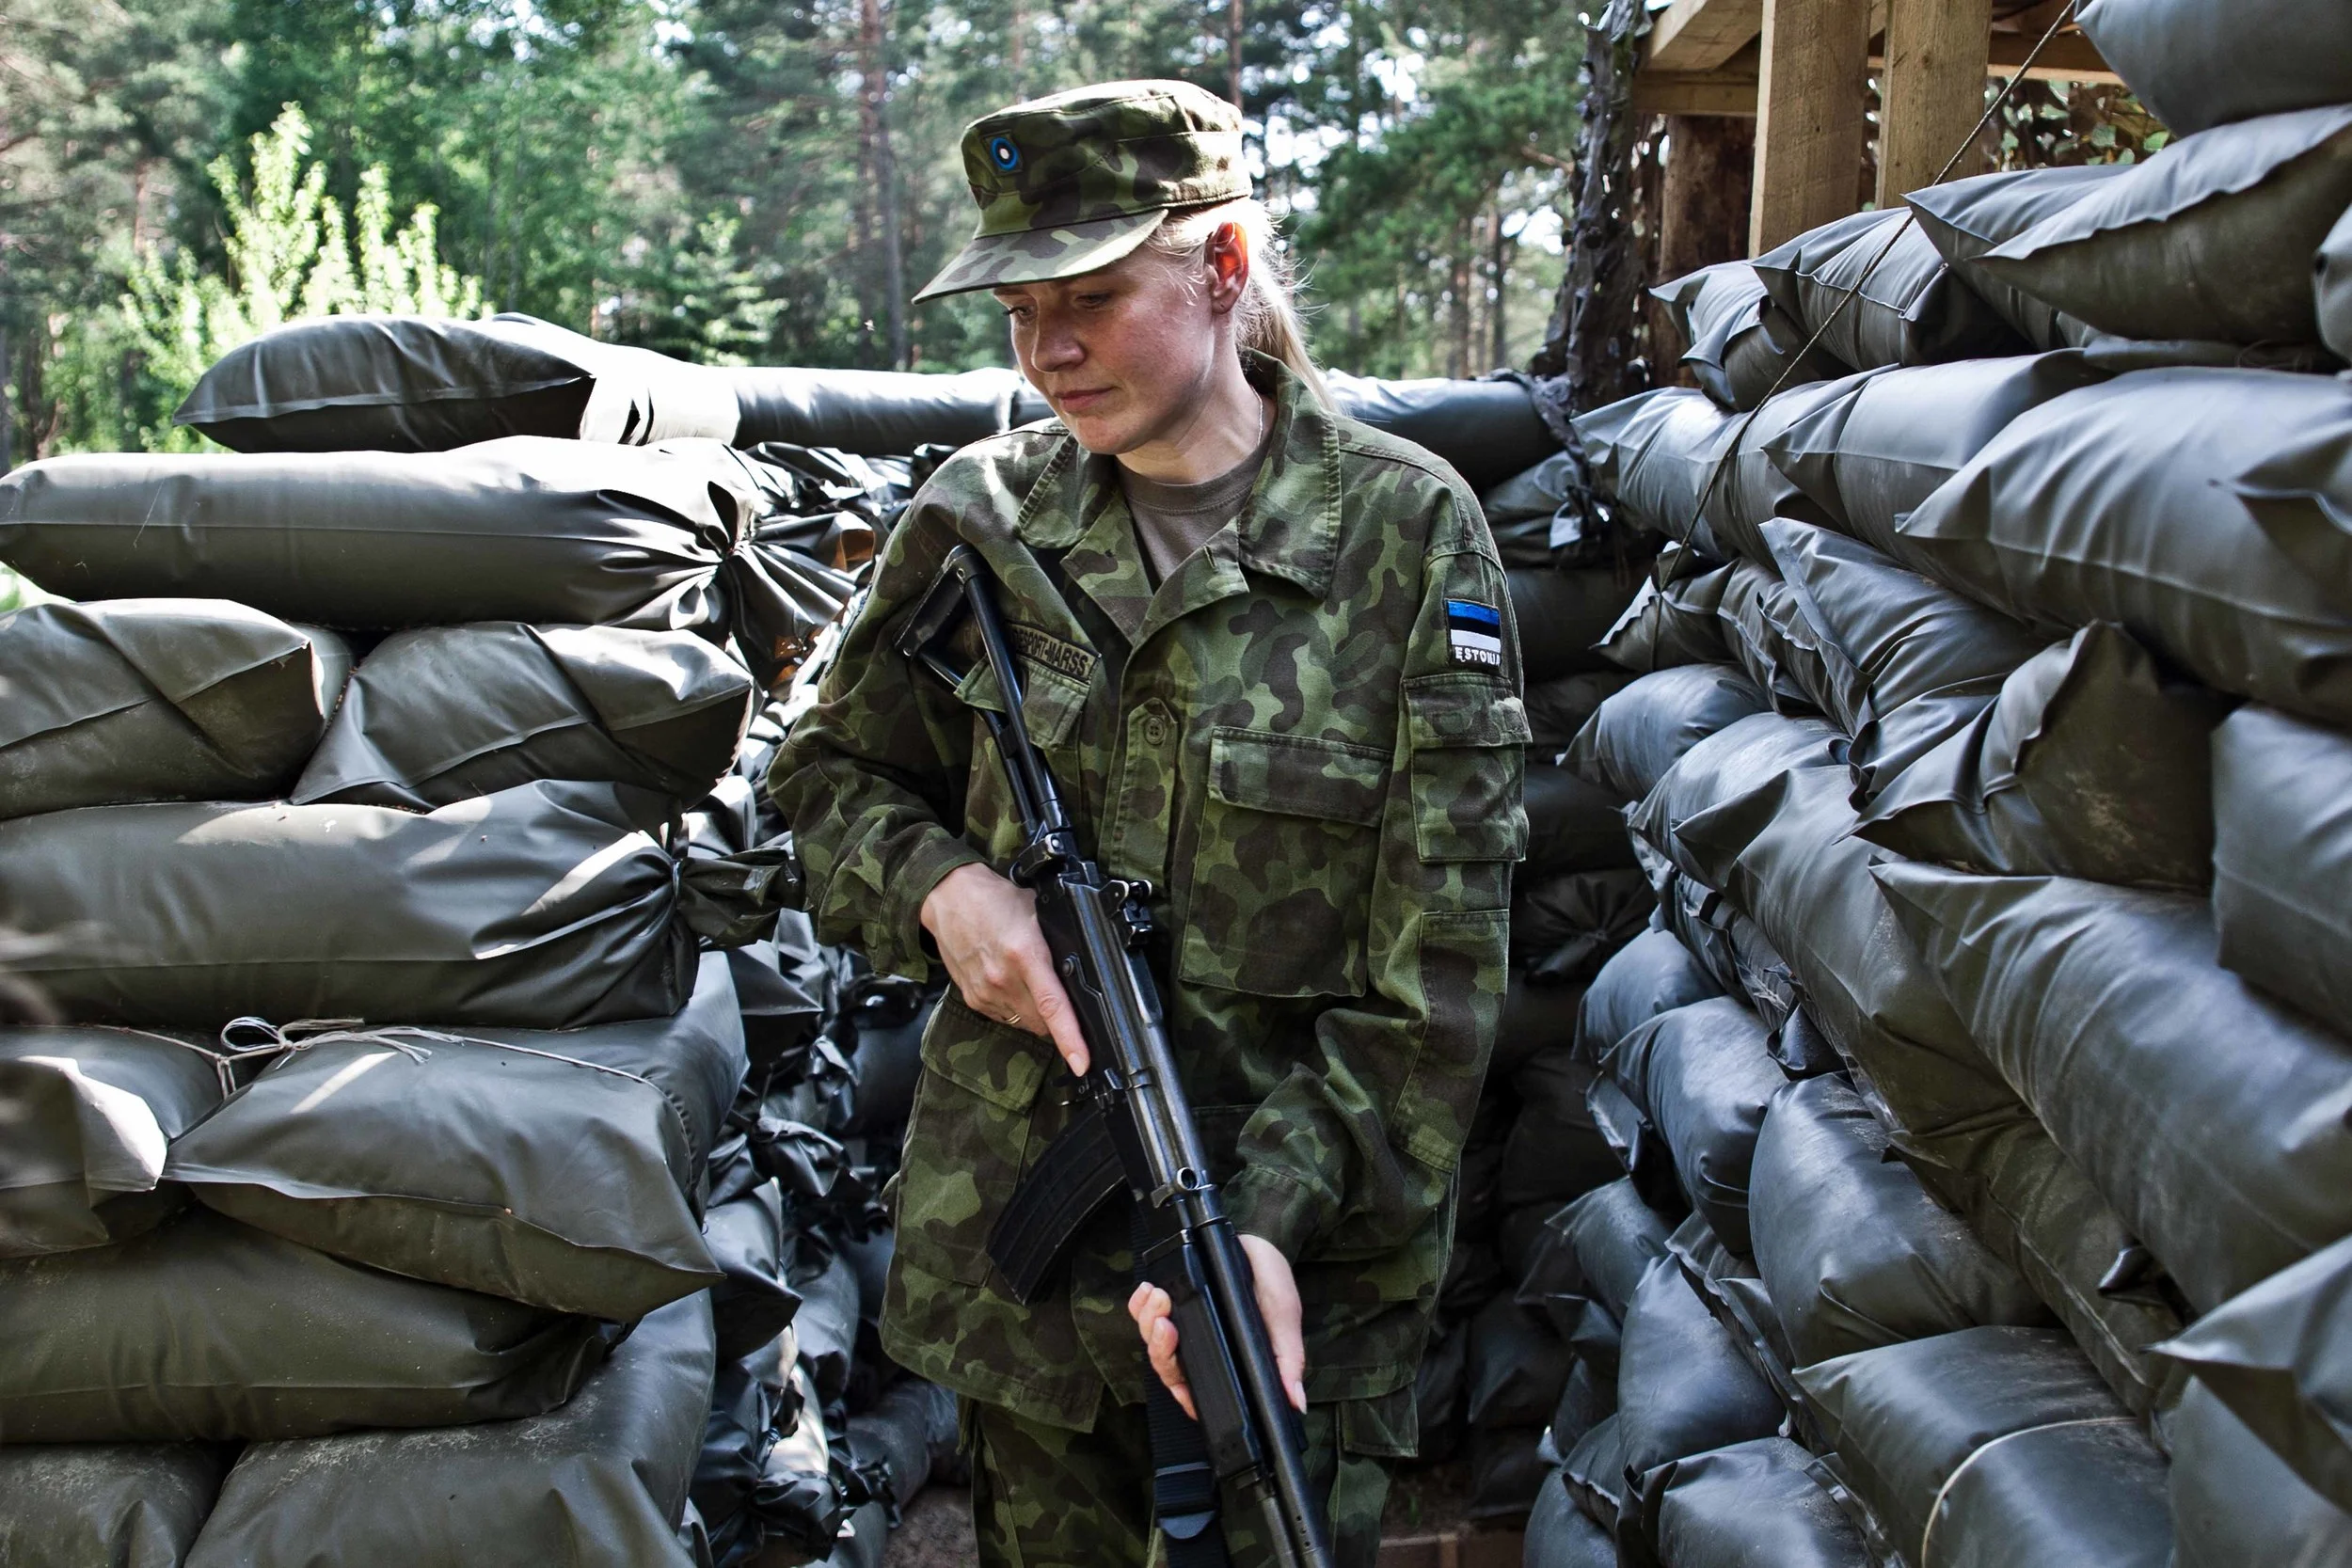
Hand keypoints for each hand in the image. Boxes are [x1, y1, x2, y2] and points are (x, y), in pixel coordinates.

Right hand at [919, 861, 1089, 1074]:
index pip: (1053, 1006)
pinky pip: (1004, 1017)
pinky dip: (1014, 1008)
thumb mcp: (1036, 912)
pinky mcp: (972, 998)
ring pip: (1023, 1022)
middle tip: (1058, 994)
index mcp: (1025, 955)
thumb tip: (1079, 968)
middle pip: (1042, 1022)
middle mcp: (1003, 979)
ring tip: (1028, 980)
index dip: (1070, 1038)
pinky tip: (1010, 982)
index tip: (1082, 1062)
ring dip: (1034, 1013)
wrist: (947, 896)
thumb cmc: (994, 899)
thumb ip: (1056, 943)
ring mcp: (985, 991)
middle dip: (1056, 1019)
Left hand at [1126, 1234, 1306, 1419]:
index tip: (1181, 1385)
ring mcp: (1182, 1324)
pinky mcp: (1170, 1301)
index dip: (1185, 1395)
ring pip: (1152, 1341)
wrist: (1257, 1242)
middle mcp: (1200, 1346)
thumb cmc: (1272, 1282)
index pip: (1199, 1392)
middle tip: (1166, 1325)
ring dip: (1149, 1323)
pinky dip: (1139, 1305)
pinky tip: (1147, 1291)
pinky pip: (1142, 1312)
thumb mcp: (1284, 1317)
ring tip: (1160, 1298)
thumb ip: (1288, 1359)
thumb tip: (1296, 1403)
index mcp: (1227, 1358)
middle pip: (1169, 1367)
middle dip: (1161, 1348)